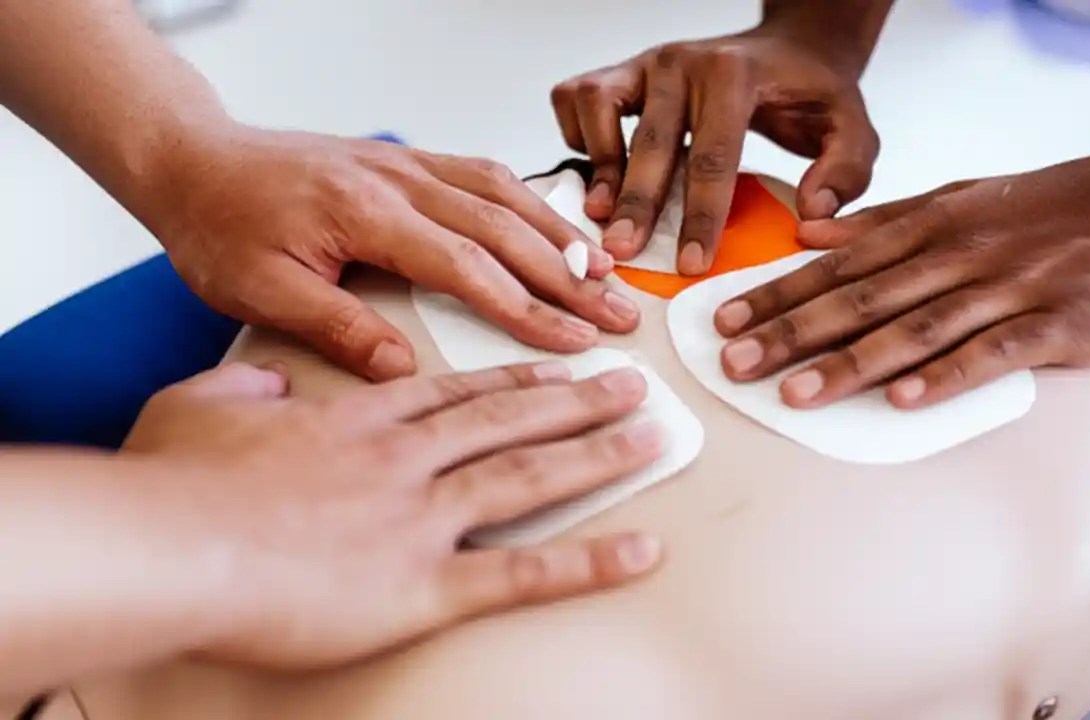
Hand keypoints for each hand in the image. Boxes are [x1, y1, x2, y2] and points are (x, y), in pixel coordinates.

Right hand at [124, 361, 663, 668]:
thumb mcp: (197, 409)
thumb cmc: (176, 485)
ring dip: (598, 454)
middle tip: (629, 384)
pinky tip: (638, 553)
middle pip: (508, 419)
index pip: (450, 391)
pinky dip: (588, 564)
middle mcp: (404, 458)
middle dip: (576, 399)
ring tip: (652, 439)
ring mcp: (421, 518)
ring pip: (530, 474)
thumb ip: (244, 391)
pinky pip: (524, 574)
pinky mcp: (424, 585)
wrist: (173, 546)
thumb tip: (263, 384)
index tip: (549, 367)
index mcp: (356, 421)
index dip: (510, 378)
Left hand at [148, 126, 632, 381]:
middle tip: (620, 315)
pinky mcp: (406, 160)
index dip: (529, 309)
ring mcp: (408, 163)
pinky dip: (530, 202)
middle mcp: (400, 180)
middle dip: (570, 277)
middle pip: (507, 229)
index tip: (576, 342)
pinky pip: (485, 175)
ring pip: (506, 196)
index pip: (471, 267)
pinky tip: (554, 227)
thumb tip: (405, 369)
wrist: (192, 160)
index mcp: (368, 215)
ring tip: (608, 274)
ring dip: (561, 236)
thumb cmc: (219, 224)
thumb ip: (338, 327)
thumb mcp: (260, 290)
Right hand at [551, 17, 880, 274]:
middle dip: (636, 204)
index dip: (701, 216)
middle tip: (623, 252)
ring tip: (598, 213)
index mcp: (736, 75)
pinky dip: (575, 132)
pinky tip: (596, 168)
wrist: (787, 49)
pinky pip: (577, 97)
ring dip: (596, 165)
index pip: (715, 156)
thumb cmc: (810, 95)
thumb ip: (846, 170)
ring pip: (600, 108)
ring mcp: (645, 62)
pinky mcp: (621, 70)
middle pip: (652, 141)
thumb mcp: (852, 129)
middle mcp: (683, 62)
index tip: (692, 264)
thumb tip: (811, 211)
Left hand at [713, 67, 1089, 409]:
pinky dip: (947, 376)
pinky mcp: (1060, 325)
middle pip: (860, 298)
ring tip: (794, 393)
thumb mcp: (968, 196)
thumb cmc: (1065, 204)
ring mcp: (1008, 288)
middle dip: (791, 332)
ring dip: (850, 363)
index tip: (723, 321)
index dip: (777, 293)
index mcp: (934, 224)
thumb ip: (889, 218)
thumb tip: (814, 235)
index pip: (838, 264)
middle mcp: (959, 254)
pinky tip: (904, 401)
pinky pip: (993, 352)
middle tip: (733, 364)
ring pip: (914, 328)